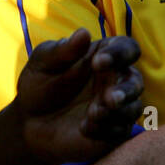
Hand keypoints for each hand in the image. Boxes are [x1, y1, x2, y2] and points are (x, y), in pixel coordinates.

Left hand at [15, 29, 143, 163]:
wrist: (28, 122)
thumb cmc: (40, 83)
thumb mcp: (44, 62)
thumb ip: (64, 51)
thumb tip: (84, 33)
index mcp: (105, 55)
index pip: (126, 48)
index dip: (119, 54)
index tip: (98, 63)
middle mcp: (116, 79)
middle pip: (136, 81)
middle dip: (126, 90)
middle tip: (110, 98)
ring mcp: (116, 106)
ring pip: (133, 108)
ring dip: (117, 112)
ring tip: (92, 114)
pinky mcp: (112, 130)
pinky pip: (121, 131)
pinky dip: (106, 130)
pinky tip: (85, 129)